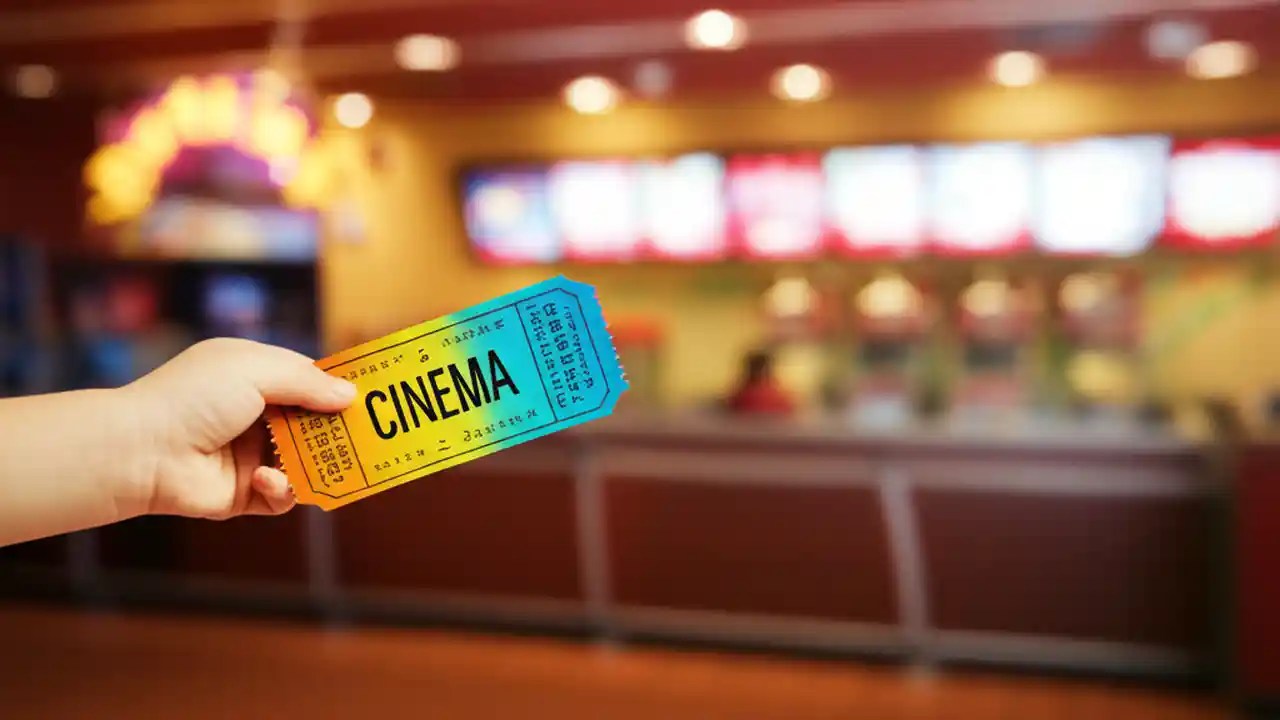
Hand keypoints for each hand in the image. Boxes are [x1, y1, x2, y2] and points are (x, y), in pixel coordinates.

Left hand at [126, 338, 355, 519]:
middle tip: (371, 437)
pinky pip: (283, 495)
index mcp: (254, 377)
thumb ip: (307, 382)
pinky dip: (282, 488)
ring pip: (305, 461)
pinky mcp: (245, 492)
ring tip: (328, 461)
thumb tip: (350, 395)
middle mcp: (255, 415)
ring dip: (316, 461)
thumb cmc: (193, 397)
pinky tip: (264, 478)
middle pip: (313, 423)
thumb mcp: (256, 370)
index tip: (372, 395)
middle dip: (339, 430)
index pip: (308, 381)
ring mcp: (250, 454)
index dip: (338, 388)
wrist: (141, 451)